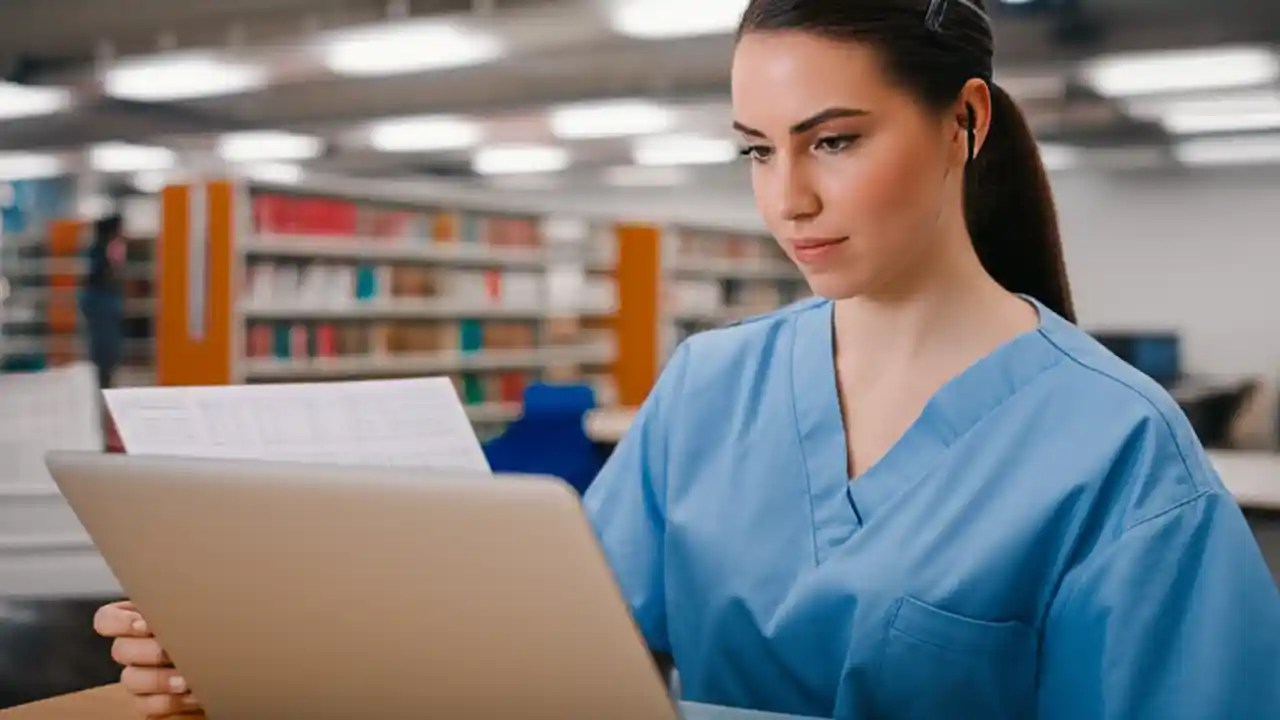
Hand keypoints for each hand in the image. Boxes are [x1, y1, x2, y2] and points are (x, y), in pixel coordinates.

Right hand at [94, 601, 203, 717]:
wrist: (232, 658)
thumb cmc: (213, 625)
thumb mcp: (198, 606)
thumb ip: (184, 602)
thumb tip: (193, 594)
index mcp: (139, 619)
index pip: (107, 619)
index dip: (118, 623)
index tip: (144, 624)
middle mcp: (134, 648)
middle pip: (120, 650)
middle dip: (150, 651)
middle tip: (172, 651)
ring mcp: (139, 675)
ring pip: (131, 679)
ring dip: (159, 679)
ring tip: (187, 679)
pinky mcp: (150, 701)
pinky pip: (146, 705)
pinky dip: (168, 701)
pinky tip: (192, 694)